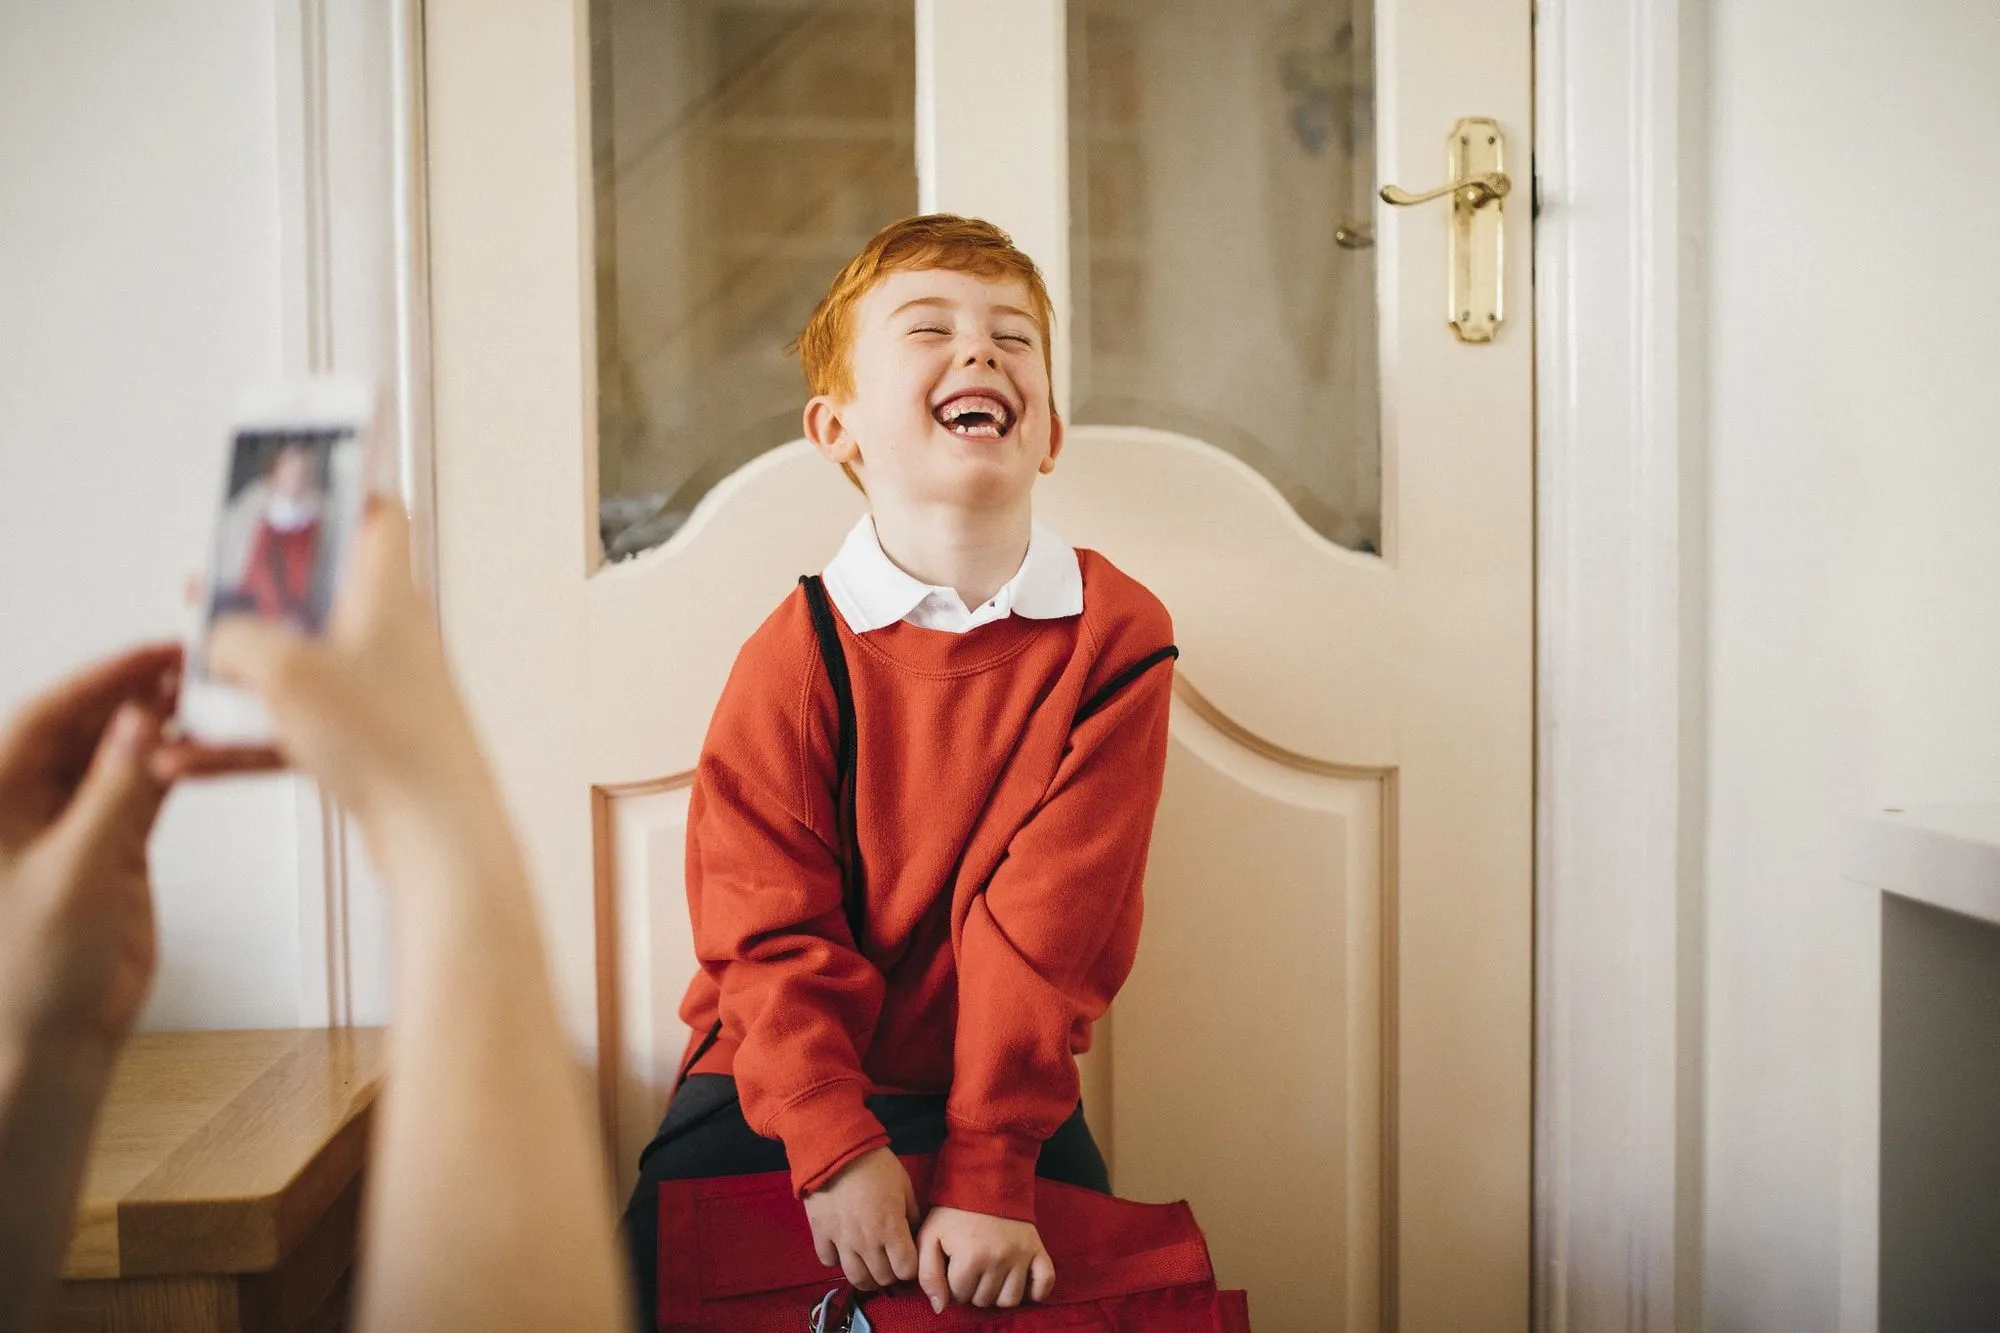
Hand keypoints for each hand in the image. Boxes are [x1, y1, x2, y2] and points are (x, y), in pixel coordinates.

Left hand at [0, 645, 179, 1050]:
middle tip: (189, 661)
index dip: (100, 679)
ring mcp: (71, 826)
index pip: (45, 717)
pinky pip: (142, 791)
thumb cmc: (30, 970)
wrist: (51, 1040)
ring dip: (155, 725)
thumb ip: (112, 794)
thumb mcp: (74, 872)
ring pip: (116, 755)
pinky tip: (200, 742)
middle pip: (83, 727)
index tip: (153, 652)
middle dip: (131, 692)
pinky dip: (170, 766)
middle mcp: (27, 804)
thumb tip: (140, 721)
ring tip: (202, 692)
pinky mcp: (111, 850)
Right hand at [158, 501, 497, 838]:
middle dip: (257, 595)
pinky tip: (190, 757)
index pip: (377, 517)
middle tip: (210, 596)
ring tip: (187, 678)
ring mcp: (380, 691)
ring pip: (299, 663)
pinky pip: (294, 726)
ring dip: (241, 671)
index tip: (288, 492)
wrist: (437, 836)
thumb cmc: (391, 745)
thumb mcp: (285, 671)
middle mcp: (391, 637)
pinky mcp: (369, 742)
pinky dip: (245, 737)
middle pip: (320, 593)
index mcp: (387, 594)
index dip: (336, 495)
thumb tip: (220, 640)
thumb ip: (237, 638)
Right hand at [802, 1148, 918, 1293]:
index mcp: (891, 1230)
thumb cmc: (876, 1165)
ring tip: (870, 1266)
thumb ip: (911, 1213)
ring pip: (856, 1278)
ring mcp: (842, 1241)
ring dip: (867, 1277)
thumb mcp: (904, 1185)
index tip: (908, 1258)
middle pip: (882, 1278)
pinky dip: (837, 1260)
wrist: (837, 1150)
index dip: (910, 1268)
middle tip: (890, 1262)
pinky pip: (828, 1261)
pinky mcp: (820, 1234)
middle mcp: (867, 1243)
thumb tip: (913, 1231)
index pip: (905, 1270)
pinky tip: (843, 1249)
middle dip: (891, 1274)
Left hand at [917, 1206, 1054, 1312]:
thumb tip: (940, 1307)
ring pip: (1010, 1299)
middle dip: (973, 1289)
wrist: (986, 1180)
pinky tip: (1021, 1283)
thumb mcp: (930, 1236)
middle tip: (971, 1268)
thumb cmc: (954, 1211)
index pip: (959, 1296)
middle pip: (984, 1300)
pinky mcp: (1037, 1249)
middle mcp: (999, 1260)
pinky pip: (1045, 1282)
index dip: (952, 1284)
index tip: (953, 1266)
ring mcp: (1021, 1255)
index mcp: (970, 1258)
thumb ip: (928, 1275)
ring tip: (990, 1275)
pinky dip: (1036, 1290)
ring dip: (998, 1293)